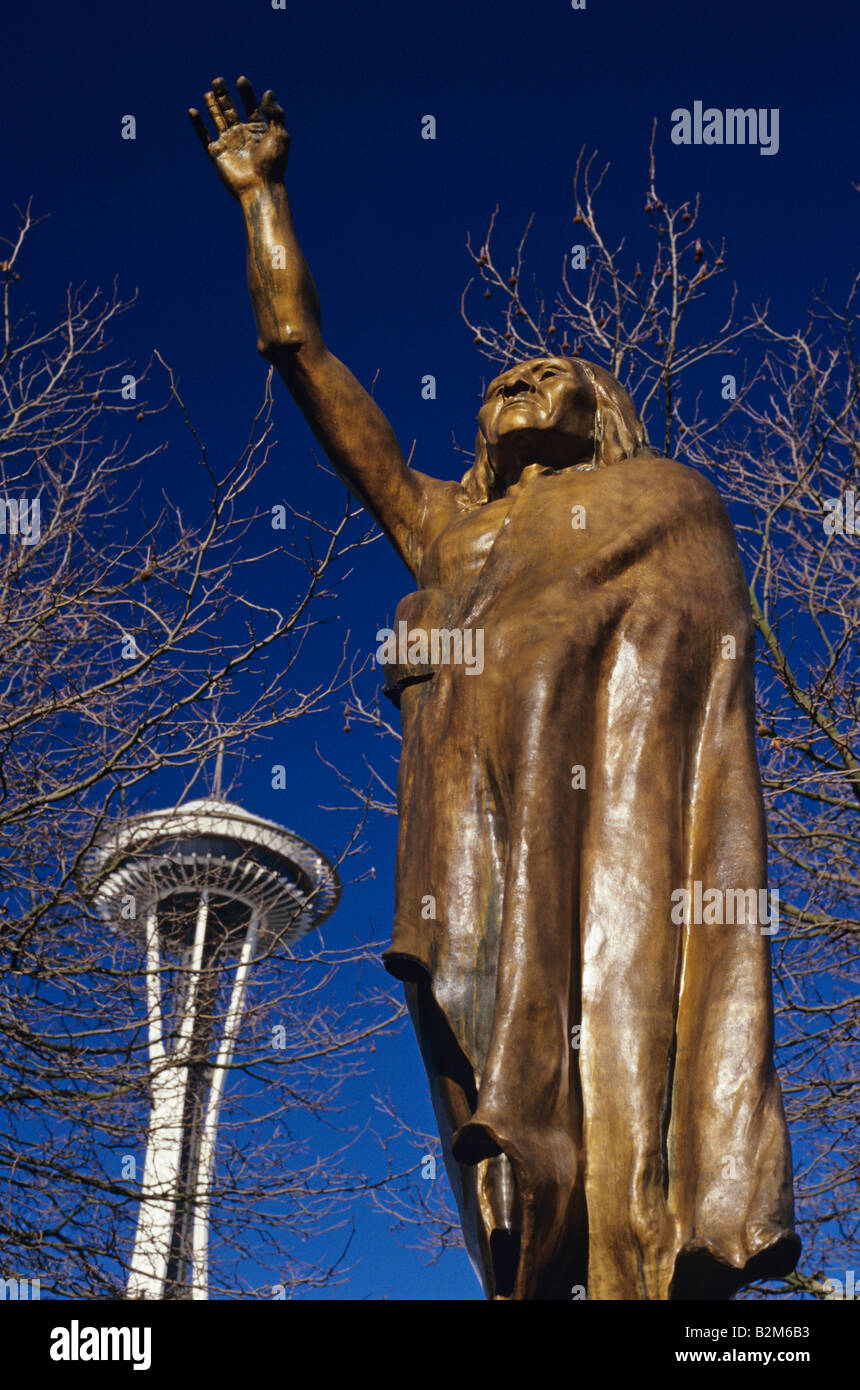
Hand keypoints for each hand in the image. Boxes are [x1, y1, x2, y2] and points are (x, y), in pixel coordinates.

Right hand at [189, 77, 289, 199]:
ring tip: (209, 92)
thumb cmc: (273, 164)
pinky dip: (198, 125)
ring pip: (218, 120)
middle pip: (231, 110)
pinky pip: (205, 137)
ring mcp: (229, 144)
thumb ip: (275, 113)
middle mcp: (243, 136)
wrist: (260, 188)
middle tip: (218, 80)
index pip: (251, 107)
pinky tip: (193, 111)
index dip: (246, 93)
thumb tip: (268, 91)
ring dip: (213, 106)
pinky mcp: (217, 154)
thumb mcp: (280, 135)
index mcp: (259, 131)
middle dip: (224, 95)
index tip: (241, 80)